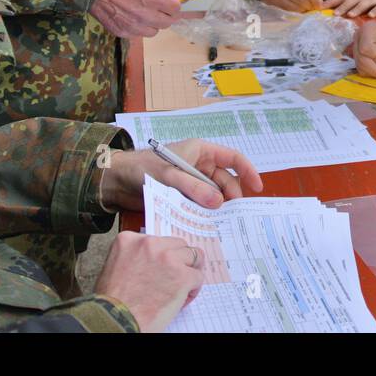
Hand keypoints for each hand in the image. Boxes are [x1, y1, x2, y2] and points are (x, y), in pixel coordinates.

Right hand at [90, 0, 181, 37]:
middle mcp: (146, 16)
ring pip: (153, 31)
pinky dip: (138, 28)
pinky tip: (131, 17)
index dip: (174, 4)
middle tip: (160, 8)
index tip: (170, 2)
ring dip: (153, 23)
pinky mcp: (121, 32)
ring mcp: (133, 26)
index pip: (176, 9)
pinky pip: (137, 34)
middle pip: (168, 23)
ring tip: (145, 13)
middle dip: (167, 15)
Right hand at [94, 231, 203, 332]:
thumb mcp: (115, 267)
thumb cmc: (111, 302)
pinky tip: (183, 299)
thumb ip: (134, 256)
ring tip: (182, 286)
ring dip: (190, 271)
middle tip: (175, 277)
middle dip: (179, 260)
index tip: (162, 267)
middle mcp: (149, 244)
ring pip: (193, 256)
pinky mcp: (182, 276)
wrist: (115, 321)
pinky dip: (194, 288)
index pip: (158, 240)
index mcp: (130, 240)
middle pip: (178, 245)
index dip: (163, 256)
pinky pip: (198, 276)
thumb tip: (153, 260)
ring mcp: (168, 258)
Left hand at [102, 139, 263, 210]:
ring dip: (216, 207)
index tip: (257, 188)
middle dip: (231, 196)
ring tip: (220, 223)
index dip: (247, 171)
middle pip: (225, 181)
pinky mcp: (183, 196)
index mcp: (201, 151)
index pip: (233, 158)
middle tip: (233, 215)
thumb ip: (194, 188)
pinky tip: (206, 225)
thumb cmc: (143, 168)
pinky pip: (200, 204)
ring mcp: (192, 181)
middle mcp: (199, 165)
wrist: (117, 180)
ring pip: (213, 195)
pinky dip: (204, 213)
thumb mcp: (170, 176)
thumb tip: (219, 203)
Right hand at [258, 0, 322, 11]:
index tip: (320, 5)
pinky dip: (295, 14)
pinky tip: (298, 13)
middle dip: (310, 6)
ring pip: (294, 7)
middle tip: (313, 10)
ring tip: (306, 11)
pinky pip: (287, 11)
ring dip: (303, 11)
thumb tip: (320, 0)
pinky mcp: (273, 4)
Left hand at [324, 0, 375, 18]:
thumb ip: (354, 7)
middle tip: (335, 14)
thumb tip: (336, 15)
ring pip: (367, 1)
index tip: (322, 7)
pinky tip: (371, 16)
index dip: (334, 0)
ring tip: (350, 15)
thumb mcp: (366, 4)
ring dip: (358, 8)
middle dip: (344, 5)